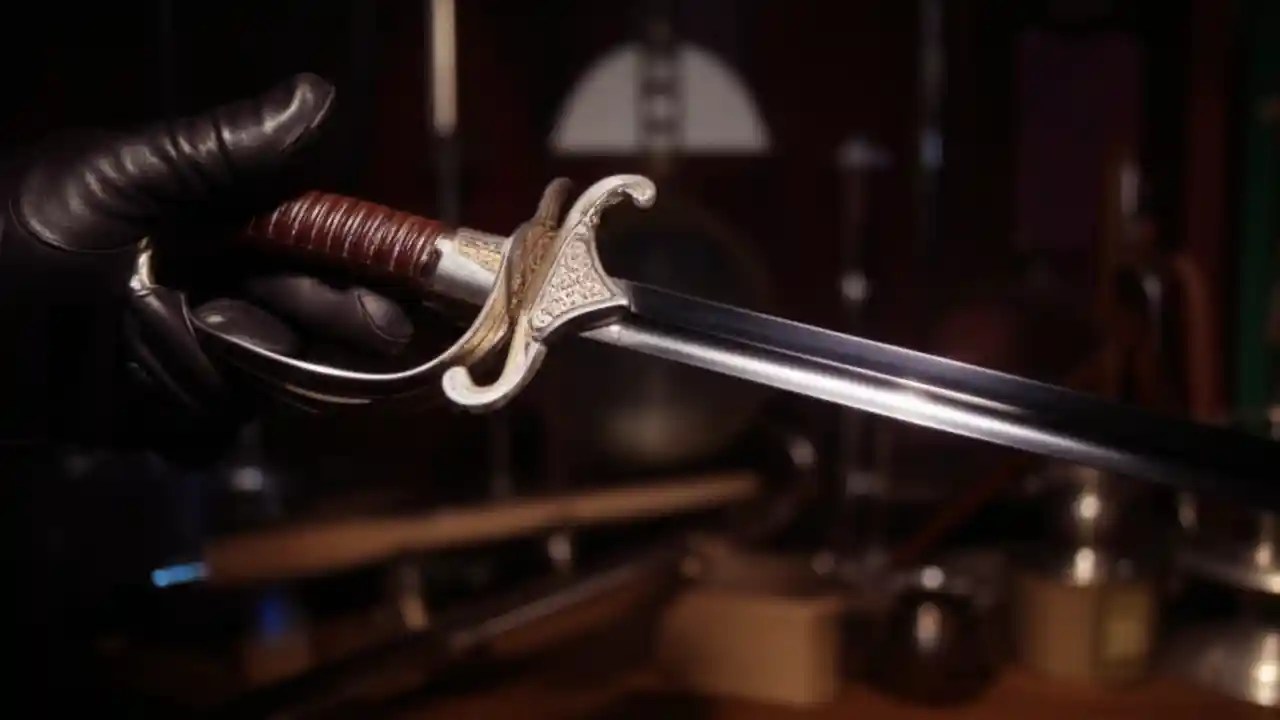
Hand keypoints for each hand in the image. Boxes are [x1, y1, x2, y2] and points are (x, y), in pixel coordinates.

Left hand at [0, 73, 412, 456]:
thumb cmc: (14, 233)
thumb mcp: (118, 180)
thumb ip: (221, 152)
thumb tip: (315, 99)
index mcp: (207, 224)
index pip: (308, 245)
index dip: (357, 266)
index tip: (400, 285)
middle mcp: (208, 286)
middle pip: (305, 316)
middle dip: (335, 321)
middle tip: (378, 332)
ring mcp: (184, 352)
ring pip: (264, 378)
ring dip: (250, 365)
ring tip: (207, 334)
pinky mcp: (155, 414)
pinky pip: (206, 430)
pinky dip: (193, 423)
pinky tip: (159, 400)